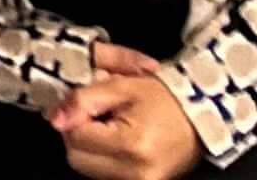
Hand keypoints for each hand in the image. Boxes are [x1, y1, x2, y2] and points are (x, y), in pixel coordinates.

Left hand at [53, 46, 200, 178]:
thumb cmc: (165, 97)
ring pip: (88, 169)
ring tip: (111, 125)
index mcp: (131, 145)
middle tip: (97, 114)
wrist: (201, 115)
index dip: (73, 116)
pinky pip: (106, 174)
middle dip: (78, 134)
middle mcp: (136, 173)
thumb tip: (55, 118)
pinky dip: (104, 158)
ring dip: (90, 147)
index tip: (86, 103)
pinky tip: (118, 139)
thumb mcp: (120, 86)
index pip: (75, 136)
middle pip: (77, 158)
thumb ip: (82, 100)